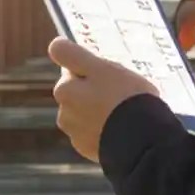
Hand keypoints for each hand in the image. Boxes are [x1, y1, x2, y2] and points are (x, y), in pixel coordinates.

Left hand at [49, 37, 159, 161]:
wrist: (140, 141)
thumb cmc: (124, 98)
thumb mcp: (102, 68)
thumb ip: (74, 56)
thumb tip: (54, 45)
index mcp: (65, 88)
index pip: (68, 65)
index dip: (84, 64)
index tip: (98, 67)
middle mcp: (64, 110)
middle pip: (77, 90)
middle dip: (93, 88)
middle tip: (119, 90)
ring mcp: (75, 132)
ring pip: (85, 111)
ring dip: (97, 109)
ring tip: (122, 112)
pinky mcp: (87, 149)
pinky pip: (93, 131)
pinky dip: (103, 128)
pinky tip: (121, 128)